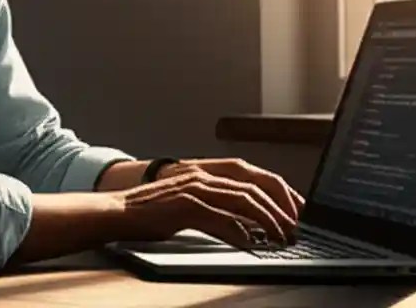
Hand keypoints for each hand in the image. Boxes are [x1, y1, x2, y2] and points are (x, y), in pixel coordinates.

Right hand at [112, 158, 305, 250]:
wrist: (117, 211)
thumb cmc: (152, 211)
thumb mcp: (189, 202)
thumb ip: (216, 206)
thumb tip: (248, 225)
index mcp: (207, 172)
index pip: (254, 176)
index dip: (281, 191)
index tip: (298, 210)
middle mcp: (204, 176)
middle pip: (255, 186)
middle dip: (281, 208)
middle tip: (295, 227)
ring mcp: (195, 189)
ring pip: (243, 200)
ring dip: (267, 220)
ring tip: (280, 236)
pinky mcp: (184, 206)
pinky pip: (220, 218)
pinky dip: (239, 231)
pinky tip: (250, 243)